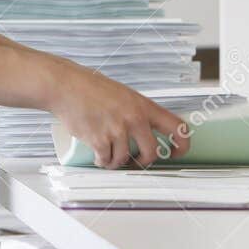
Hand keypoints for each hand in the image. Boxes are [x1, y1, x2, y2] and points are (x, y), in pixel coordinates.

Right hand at [50, 62, 190, 168]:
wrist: (66, 87)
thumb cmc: (91, 89)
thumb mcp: (124, 95)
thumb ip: (137, 113)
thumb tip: (148, 134)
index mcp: (144, 106)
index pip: (177, 127)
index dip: (182, 145)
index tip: (176, 153)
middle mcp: (134, 118)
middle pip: (152, 153)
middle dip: (143, 161)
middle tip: (135, 161)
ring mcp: (117, 130)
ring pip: (124, 159)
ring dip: (116, 161)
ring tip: (108, 153)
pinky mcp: (99, 140)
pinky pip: (106, 160)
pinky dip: (101, 161)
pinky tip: (98, 154)